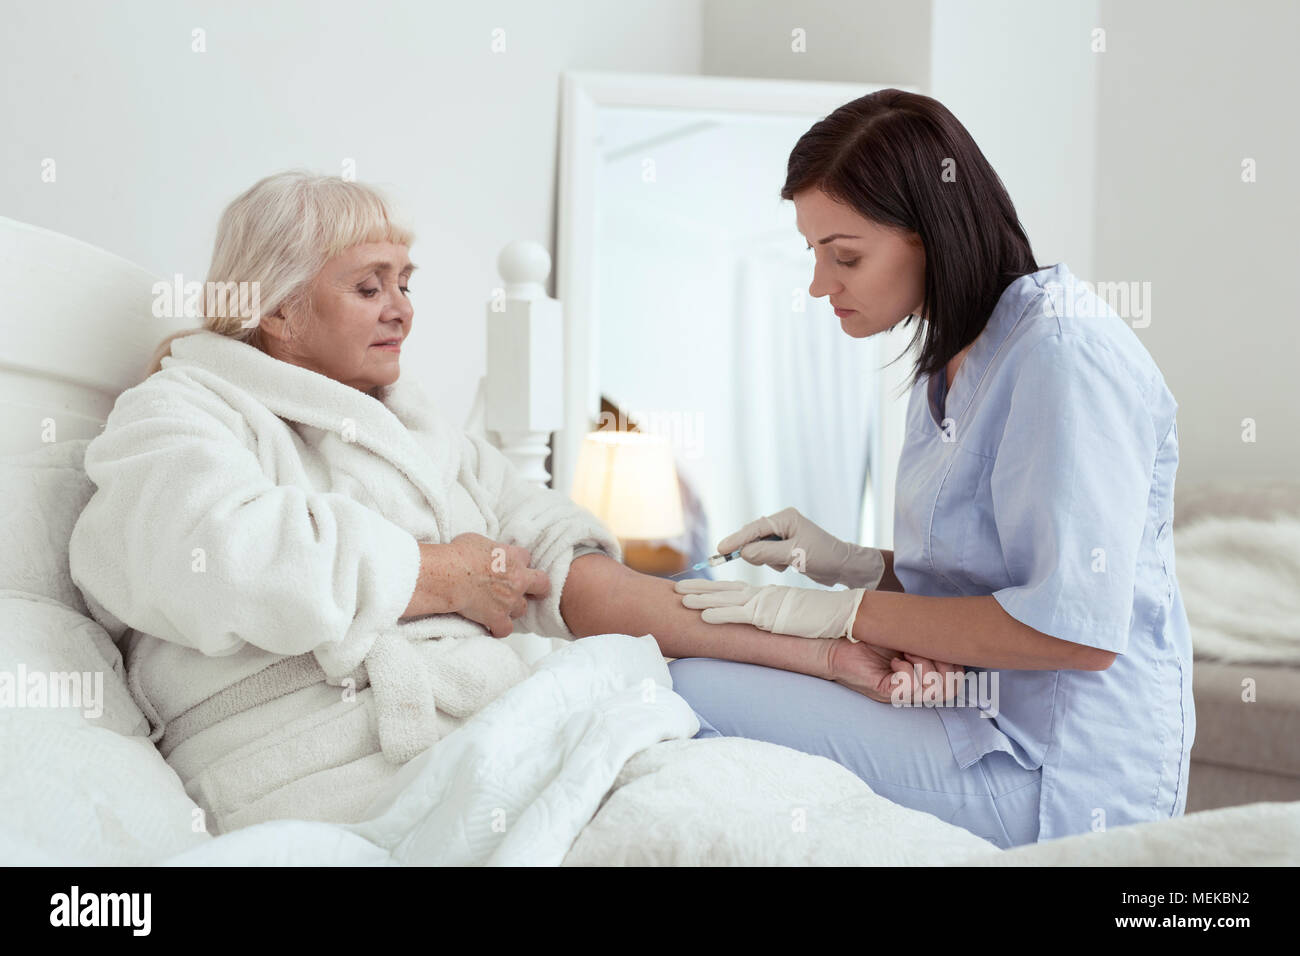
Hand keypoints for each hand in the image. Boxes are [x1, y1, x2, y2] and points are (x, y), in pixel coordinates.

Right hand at [446, 533, 550, 637]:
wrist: (448, 575)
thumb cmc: (458, 555)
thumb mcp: (478, 540)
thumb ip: (491, 548)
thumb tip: (487, 552)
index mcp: (513, 557)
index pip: (527, 557)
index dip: (519, 563)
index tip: (511, 566)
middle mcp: (517, 579)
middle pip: (542, 584)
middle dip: (537, 588)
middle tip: (529, 590)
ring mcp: (510, 600)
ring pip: (522, 609)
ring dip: (513, 608)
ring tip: (500, 607)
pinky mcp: (497, 617)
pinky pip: (505, 629)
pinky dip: (499, 629)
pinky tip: (492, 627)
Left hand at [675, 579, 865, 639]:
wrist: (838, 614)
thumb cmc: (819, 618)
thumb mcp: (789, 616)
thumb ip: (773, 617)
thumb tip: (763, 624)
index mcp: (766, 596)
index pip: (734, 589)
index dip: (713, 589)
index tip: (695, 588)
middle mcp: (761, 596)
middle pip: (724, 590)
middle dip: (699, 588)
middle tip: (676, 588)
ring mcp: (763, 605)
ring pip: (725, 599)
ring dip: (701, 599)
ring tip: (681, 600)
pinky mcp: (767, 616)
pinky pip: (738, 615)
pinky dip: (719, 615)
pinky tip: (702, 616)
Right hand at [717, 507, 885, 588]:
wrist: (843, 567)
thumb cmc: (823, 556)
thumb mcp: (794, 554)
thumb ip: (767, 552)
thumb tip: (744, 553)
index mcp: (785, 518)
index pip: (754, 528)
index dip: (736, 540)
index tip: (720, 550)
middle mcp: (782, 524)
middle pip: (754, 538)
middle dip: (755, 553)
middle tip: (767, 562)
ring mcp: (783, 536)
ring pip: (759, 550)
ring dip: (767, 561)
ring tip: (787, 564)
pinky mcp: (785, 548)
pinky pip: (767, 556)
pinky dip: (773, 564)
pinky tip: (789, 566)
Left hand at [828, 639, 966, 705]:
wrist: (834, 641)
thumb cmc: (867, 635)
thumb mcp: (903, 633)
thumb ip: (924, 634)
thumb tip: (948, 625)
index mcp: (922, 674)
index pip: (957, 681)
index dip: (956, 661)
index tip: (937, 642)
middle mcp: (915, 687)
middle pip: (951, 688)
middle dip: (943, 662)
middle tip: (919, 646)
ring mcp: (902, 693)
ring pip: (935, 690)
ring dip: (925, 664)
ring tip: (906, 651)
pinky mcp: (887, 692)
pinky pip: (912, 689)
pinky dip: (908, 670)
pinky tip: (895, 661)